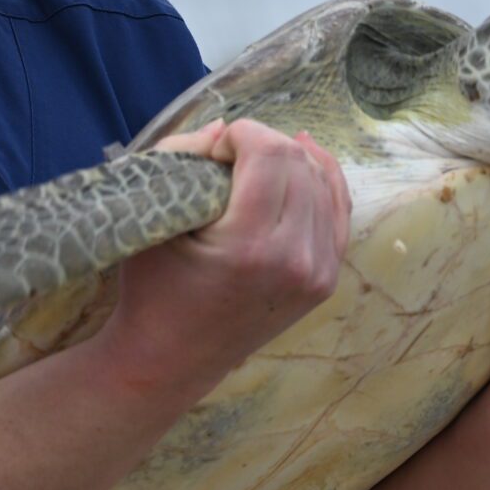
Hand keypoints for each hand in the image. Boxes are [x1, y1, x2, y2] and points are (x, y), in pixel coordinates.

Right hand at [96, 120, 353, 402]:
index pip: (269, 153)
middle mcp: (295, 258)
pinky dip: (322, 182)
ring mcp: (317, 272)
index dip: (241, 133)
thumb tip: (224, 128)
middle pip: (298, 163)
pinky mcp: (325, 280)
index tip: (213, 150)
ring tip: (258, 160)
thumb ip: (180, 158)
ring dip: (291, 160)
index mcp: (250, 244)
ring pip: (322, 182)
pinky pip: (338, 212)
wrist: (170, 361)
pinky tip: (306, 163)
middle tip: (230, 156)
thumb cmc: (151, 290)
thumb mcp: (151, 218)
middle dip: (264, 143)